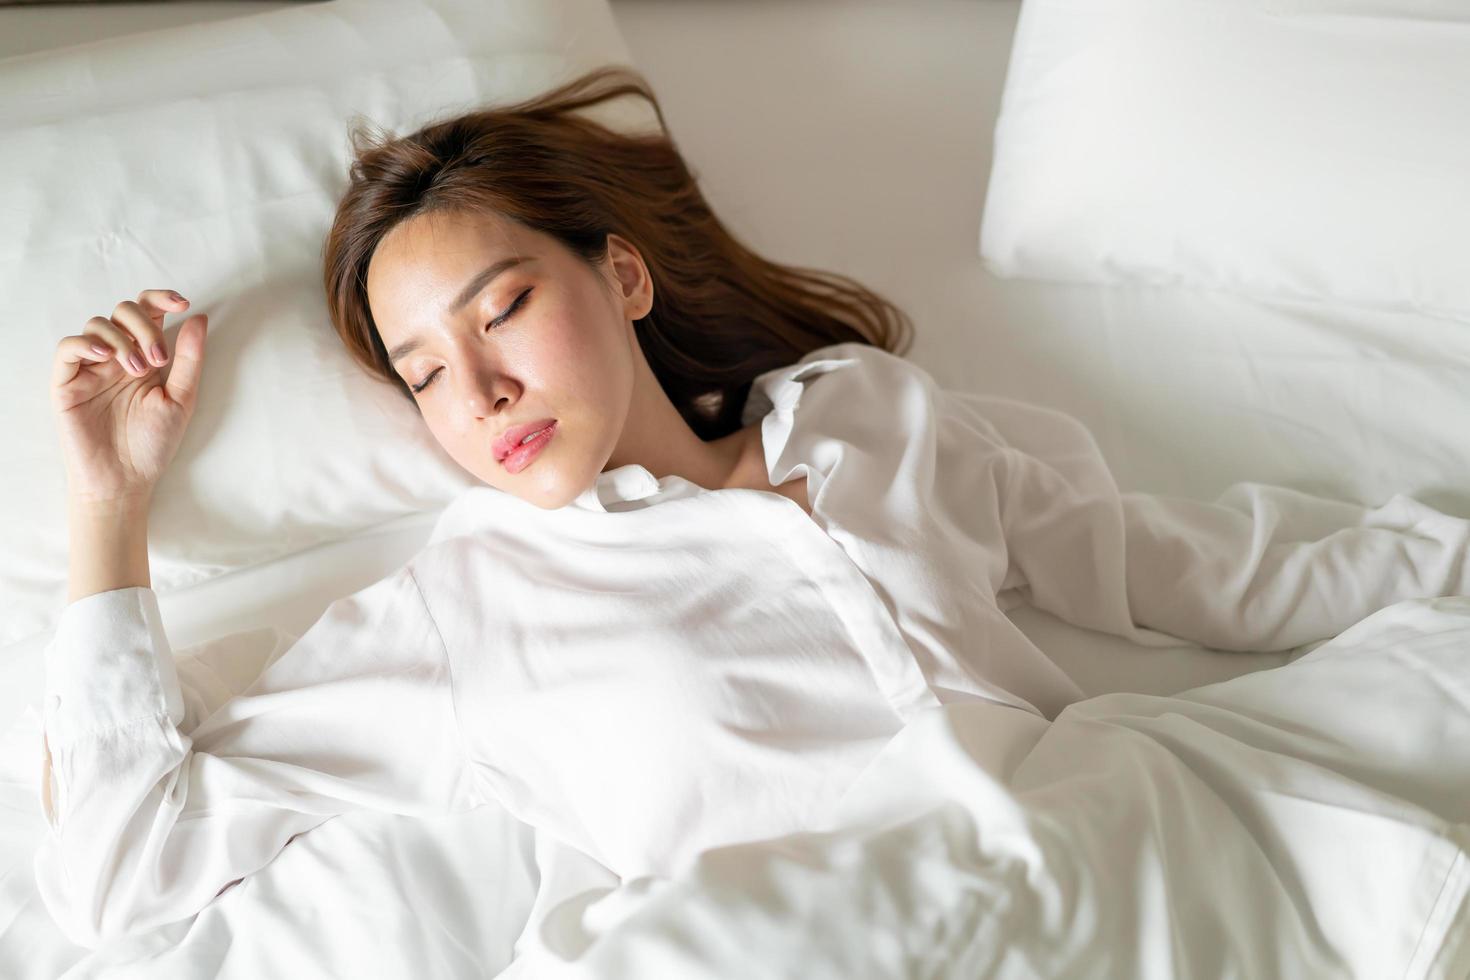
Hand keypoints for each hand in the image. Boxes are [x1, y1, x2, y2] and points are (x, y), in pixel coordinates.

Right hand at [50, 289, 208, 504]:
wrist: (125, 480)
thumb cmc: (152, 444)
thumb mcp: (182, 399)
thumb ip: (189, 359)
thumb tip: (198, 318)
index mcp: (145, 356)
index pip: (148, 311)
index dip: (162, 298)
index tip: (182, 303)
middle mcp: (117, 356)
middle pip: (123, 311)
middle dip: (144, 326)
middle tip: (158, 360)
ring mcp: (91, 367)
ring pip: (98, 324)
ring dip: (123, 340)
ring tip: (138, 370)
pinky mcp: (67, 382)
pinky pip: (68, 347)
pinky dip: (86, 342)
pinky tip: (106, 355)